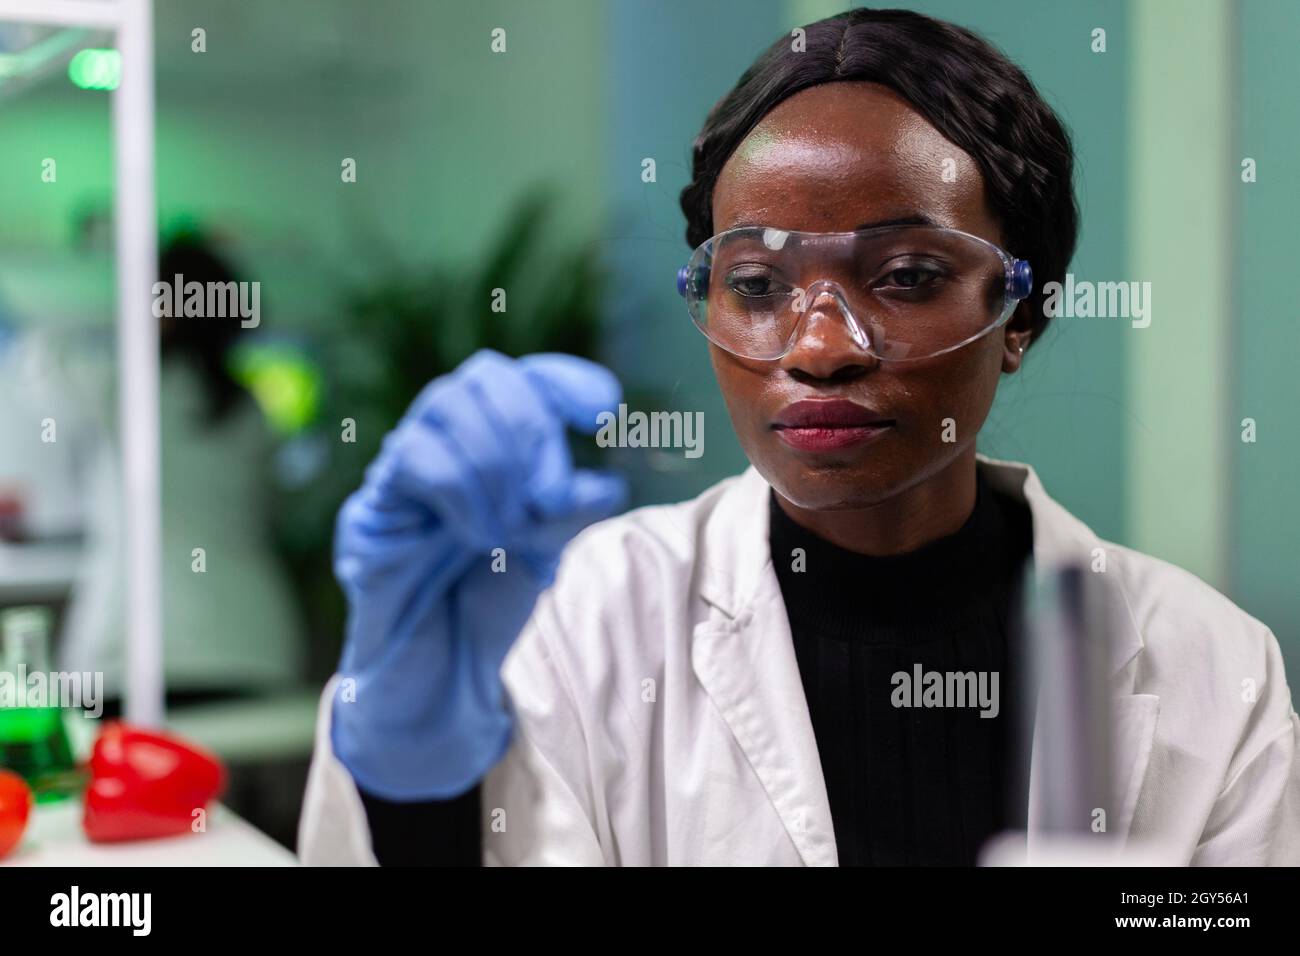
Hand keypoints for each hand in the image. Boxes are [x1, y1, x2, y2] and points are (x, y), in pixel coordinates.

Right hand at [330, 349, 625, 799]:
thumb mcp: (547, 554)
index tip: (604, 411)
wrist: (440, 682)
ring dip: (498, 464)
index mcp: (492, 445)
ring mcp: (403, 471)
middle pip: (485, 375)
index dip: (565, 378)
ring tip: (513, 528)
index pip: (524, 378)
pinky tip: (479, 535)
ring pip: (446, 404)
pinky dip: (462, 490)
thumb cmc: (487, 608)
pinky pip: (414, 458)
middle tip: (552, 494)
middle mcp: (444, 445)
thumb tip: (604, 478)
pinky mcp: (371, 507)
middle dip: (533, 426)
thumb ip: (570, 512)